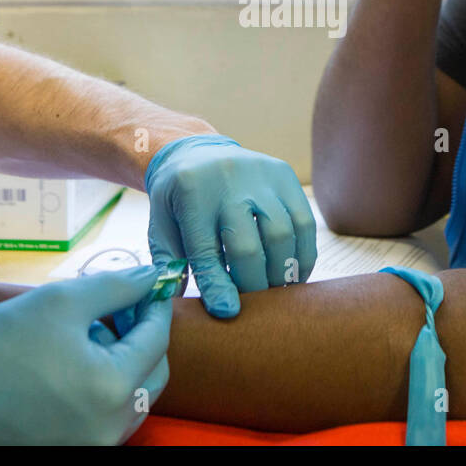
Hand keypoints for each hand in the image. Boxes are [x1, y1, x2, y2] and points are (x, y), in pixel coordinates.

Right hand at [0, 265, 170, 444]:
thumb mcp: (62, 300)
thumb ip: (116, 286)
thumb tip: (152, 277)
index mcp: (113, 389)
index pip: (156, 339)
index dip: (154, 306)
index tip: (149, 285)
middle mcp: (110, 427)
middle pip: (151, 373)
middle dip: (141, 336)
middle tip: (121, 307)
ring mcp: (91, 444)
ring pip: (132, 397)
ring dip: (124, 362)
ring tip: (91, 334)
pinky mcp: (72, 450)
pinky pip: (106, 416)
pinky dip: (104, 387)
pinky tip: (76, 363)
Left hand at [145, 134, 316, 317]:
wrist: (196, 153)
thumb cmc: (178, 202)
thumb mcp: (161, 227)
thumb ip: (171, 266)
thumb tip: (182, 305)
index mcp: (190, 193)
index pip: (206, 250)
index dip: (218, 286)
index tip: (229, 312)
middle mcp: (227, 180)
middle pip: (248, 246)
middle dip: (253, 284)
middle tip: (253, 303)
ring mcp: (260, 175)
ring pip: (282, 234)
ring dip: (282, 272)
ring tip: (276, 292)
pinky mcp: (284, 175)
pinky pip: (304, 222)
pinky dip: (303, 254)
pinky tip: (294, 273)